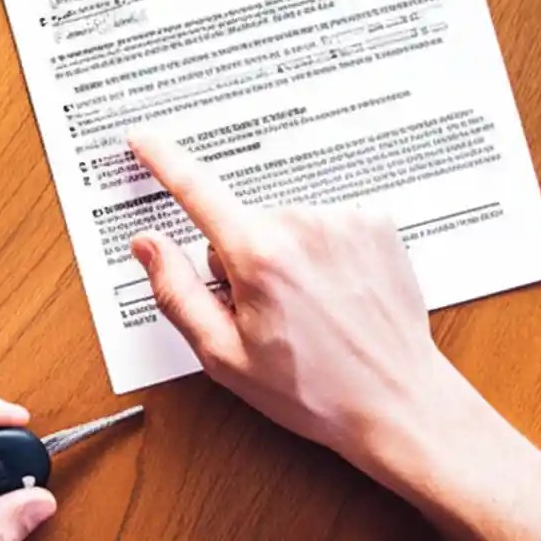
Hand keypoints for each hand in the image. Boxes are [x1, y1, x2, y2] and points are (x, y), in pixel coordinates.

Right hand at [125, 131, 540, 540]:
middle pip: (241, 225)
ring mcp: (343, 219)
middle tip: (270, 313)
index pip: (195, 191)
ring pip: (283, 226)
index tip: (142, 139)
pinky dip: (322, 252)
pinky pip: (324, 225)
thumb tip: (148, 246)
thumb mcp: (226, 356)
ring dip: (286, 258)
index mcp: (259, 256)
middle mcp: (301, 224)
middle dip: (242, 262)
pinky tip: (337, 291)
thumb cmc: (314, 390)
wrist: (398, 401)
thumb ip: (176, 293)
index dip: (163, 160)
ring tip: (311, 308)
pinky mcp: (375, 221)